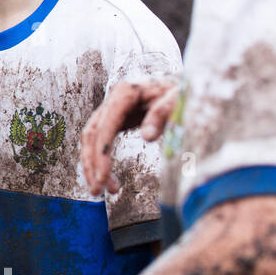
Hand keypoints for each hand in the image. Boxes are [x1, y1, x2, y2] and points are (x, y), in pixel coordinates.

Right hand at [80, 78, 178, 194]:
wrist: (183, 83)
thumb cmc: (183, 90)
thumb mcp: (179, 99)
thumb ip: (164, 114)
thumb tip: (147, 137)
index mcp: (125, 92)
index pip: (105, 126)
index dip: (101, 154)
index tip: (103, 178)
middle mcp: (113, 99)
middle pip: (91, 134)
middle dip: (91, 163)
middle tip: (97, 191)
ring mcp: (112, 108)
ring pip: (91, 138)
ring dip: (92, 164)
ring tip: (102, 191)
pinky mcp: (116, 118)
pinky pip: (101, 140)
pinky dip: (101, 159)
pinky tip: (108, 177)